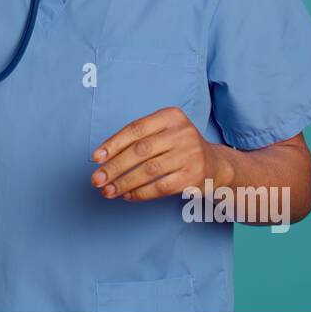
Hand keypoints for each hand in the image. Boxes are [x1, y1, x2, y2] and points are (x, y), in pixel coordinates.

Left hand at [89, 107, 217, 201]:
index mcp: (171, 116)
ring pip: (148, 171)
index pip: (135, 129)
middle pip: (140, 151)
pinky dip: (140, 193)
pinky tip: (127, 195)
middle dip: (114, 167)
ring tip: (107, 191)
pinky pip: (160, 187)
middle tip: (96, 179)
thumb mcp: (163, 131)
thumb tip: (102, 158)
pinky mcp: (193, 177)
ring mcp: (190, 155)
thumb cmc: (177, 146)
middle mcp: (183, 133)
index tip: (95, 158)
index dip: (113, 144)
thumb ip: (137, 138)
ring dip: (123, 183)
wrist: (214, 164)